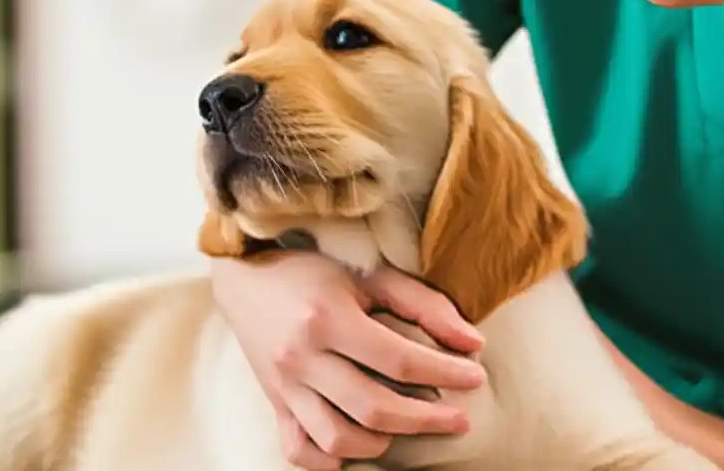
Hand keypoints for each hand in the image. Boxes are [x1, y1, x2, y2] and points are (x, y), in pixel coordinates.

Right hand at [211, 252, 486, 469]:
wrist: (247, 276)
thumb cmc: (317, 271)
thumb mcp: (371, 273)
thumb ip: (424, 305)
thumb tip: (473, 343)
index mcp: (328, 320)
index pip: (399, 361)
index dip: (445, 373)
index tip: (476, 377)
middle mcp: (302, 358)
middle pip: (373, 407)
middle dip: (426, 420)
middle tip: (461, 419)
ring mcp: (284, 386)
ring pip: (337, 437)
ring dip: (381, 441)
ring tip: (407, 426)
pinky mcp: (274, 403)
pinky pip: (298, 449)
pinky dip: (330, 458)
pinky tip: (358, 444)